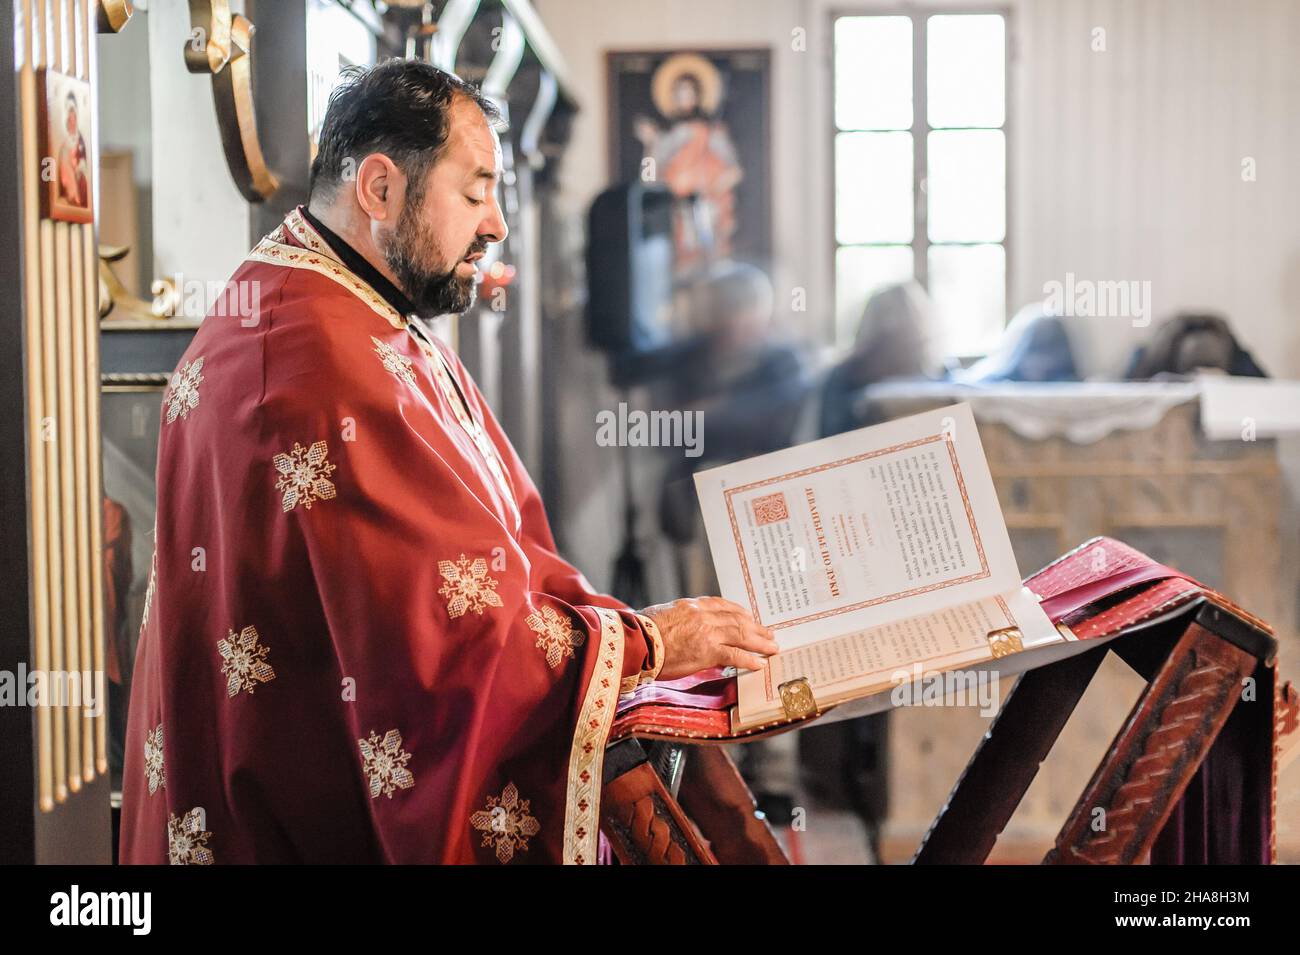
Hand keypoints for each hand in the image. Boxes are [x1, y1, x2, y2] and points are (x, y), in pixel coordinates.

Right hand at [640, 596, 779, 680]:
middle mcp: (703, 614)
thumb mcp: (663, 615)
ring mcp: (707, 632)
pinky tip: (759, 664)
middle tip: (769, 634)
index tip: (749, 617)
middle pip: (737, 619)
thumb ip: (681, 619)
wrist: (636, 642)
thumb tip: (687, 630)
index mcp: (692, 605)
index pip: (722, 605)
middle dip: (756, 627)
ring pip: (741, 635)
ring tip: (772, 648)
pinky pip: (735, 655)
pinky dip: (749, 659)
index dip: (739, 612)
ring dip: (760, 642)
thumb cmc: (642, 632)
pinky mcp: (708, 650)